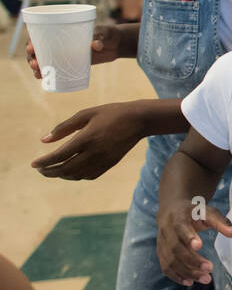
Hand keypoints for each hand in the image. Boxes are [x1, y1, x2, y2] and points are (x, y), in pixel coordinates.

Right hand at [26, 22, 124, 79]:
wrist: (117, 44)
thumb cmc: (108, 33)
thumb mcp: (104, 32)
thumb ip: (99, 37)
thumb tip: (96, 45)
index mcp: (63, 30)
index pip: (42, 34)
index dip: (32, 40)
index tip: (31, 47)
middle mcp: (61, 42)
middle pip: (40, 48)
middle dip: (32, 56)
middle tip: (34, 62)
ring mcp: (65, 53)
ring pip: (45, 59)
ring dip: (37, 66)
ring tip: (37, 73)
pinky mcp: (72, 63)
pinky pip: (56, 68)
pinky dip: (47, 73)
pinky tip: (41, 78)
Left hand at [31, 103, 145, 179]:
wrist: (138, 120)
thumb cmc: (111, 113)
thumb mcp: (86, 114)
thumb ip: (64, 127)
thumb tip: (44, 140)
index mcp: (87, 138)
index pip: (59, 156)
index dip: (44, 162)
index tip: (33, 164)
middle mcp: (94, 152)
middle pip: (66, 169)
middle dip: (49, 172)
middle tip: (40, 169)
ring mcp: (103, 160)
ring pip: (77, 175)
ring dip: (62, 175)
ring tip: (53, 170)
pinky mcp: (110, 164)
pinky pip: (89, 176)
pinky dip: (77, 176)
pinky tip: (71, 170)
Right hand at [156, 197, 231, 286]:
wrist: (171, 210)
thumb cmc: (193, 212)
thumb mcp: (208, 212)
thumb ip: (221, 222)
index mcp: (177, 217)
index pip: (180, 228)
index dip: (188, 237)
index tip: (199, 246)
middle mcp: (166, 231)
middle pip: (176, 248)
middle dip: (192, 261)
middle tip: (209, 269)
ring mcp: (162, 243)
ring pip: (170, 261)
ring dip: (187, 272)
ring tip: (206, 279)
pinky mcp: (161, 253)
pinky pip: (166, 267)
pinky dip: (176, 276)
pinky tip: (190, 282)